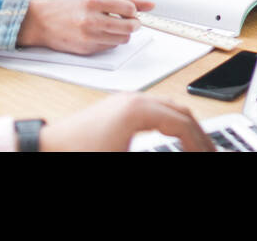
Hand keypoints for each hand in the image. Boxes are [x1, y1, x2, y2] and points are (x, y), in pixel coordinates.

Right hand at [17, 0, 153, 54]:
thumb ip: (120, 0)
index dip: (134, 10)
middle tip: (129, 21)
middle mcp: (91, 20)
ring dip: (122, 33)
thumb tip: (148, 4)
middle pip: (129, 27)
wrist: (39, 22)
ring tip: (112, 27)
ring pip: (122, 39)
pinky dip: (110, 41)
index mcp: (93, 2)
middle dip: (133, 24)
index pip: (128, 8)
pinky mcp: (86, 50)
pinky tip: (100, 34)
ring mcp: (89, 37)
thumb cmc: (65, 8)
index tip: (132, 11)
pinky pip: (109, 47)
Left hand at [39, 93, 214, 151]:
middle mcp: (135, 99)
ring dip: (186, 125)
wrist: (46, 148)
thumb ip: (157, 154)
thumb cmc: (78, 152)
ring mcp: (126, 101)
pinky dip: (170, 120)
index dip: (201, 143)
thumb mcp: (124, 157)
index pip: (183, 124)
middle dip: (199, 132)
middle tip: (211, 150)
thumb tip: (182, 151)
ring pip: (169, 106)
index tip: (209, 155)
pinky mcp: (117, 108)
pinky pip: (155, 108)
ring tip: (197, 144)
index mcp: (139, 110)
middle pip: (181, 110)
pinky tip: (172, 134)